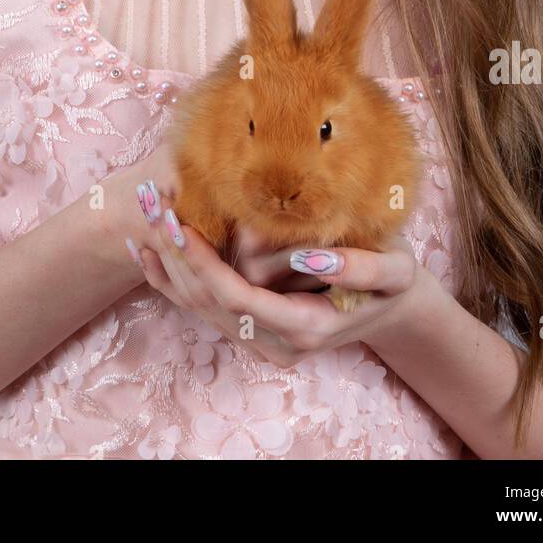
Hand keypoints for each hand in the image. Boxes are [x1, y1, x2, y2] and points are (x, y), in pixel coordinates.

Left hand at [126, 175, 425, 368]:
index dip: (204, 264)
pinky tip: (145, 244)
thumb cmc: (397, 282)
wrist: (395, 308)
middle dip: (174, 254)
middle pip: (207, 303)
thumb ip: (362, 268)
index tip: (180, 223)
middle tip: (151, 201)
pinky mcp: (252, 324)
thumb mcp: (398, 272)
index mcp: (306, 328)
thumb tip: (309, 257)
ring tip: (145, 210)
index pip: (238, 300)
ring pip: (197, 305)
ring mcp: (260, 337)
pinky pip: (201, 306)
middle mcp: (275, 341)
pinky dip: (170, 276)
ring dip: (166, 260)